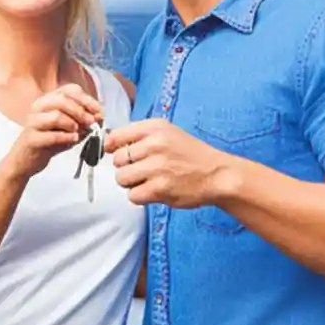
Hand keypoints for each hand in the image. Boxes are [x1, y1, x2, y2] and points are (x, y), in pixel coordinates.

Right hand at [6, 84, 103, 179]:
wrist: (26, 160)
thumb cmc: (49, 142)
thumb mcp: (69, 128)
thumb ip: (83, 121)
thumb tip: (100, 117)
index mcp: (48, 100)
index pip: (69, 90)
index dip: (87, 99)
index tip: (99, 111)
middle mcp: (39, 107)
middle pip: (63, 100)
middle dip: (81, 112)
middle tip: (92, 123)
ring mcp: (33, 122)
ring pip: (56, 115)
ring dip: (73, 124)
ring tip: (80, 132)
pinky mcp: (31, 139)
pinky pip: (51, 135)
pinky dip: (66, 137)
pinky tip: (74, 139)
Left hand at [103, 119, 231, 207]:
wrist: (218, 175)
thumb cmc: (190, 155)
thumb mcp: (167, 133)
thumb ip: (139, 136)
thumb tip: (107, 144)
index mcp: (155, 128)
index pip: (115, 136)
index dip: (111, 147)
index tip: (115, 152)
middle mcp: (155, 144)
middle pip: (116, 160)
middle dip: (126, 167)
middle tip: (142, 169)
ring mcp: (157, 167)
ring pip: (121, 178)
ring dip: (131, 183)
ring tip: (148, 180)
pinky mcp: (160, 189)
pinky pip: (132, 196)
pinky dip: (140, 196)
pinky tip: (154, 190)